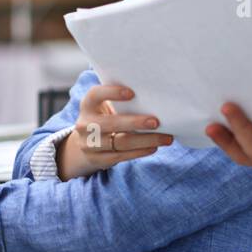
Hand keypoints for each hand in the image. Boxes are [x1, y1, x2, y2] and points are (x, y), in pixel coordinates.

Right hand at [59, 84, 173, 180]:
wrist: (87, 143)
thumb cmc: (107, 117)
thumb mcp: (107, 107)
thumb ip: (124, 102)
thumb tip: (156, 98)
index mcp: (88, 105)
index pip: (95, 95)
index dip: (112, 92)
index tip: (132, 93)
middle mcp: (85, 124)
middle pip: (111, 123)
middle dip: (135, 122)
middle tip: (157, 122)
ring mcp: (88, 144)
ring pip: (121, 142)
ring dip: (146, 140)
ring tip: (166, 138)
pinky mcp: (97, 159)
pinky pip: (122, 156)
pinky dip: (140, 151)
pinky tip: (154, 147)